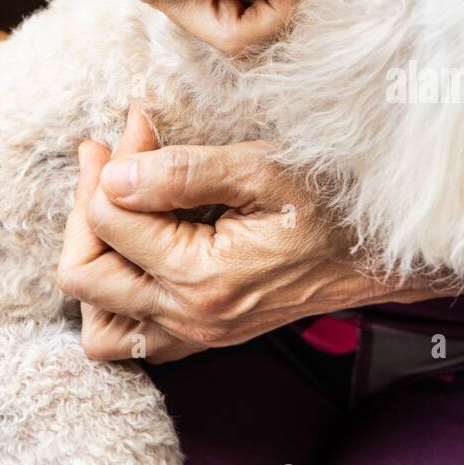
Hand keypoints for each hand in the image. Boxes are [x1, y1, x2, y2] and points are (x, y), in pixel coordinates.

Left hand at [58, 107, 448, 361]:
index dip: (113, 162)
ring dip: (91, 264)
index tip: (141, 123)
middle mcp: (192, 317)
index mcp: (203, 277)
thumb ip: (183, 171)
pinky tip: (135, 253)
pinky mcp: (204, 336)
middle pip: (84, 275)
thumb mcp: (263, 169)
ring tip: (114, 211)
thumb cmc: (331, 202)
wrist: (379, 251)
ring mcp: (197, 334)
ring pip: (97, 323)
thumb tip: (113, 175)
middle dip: (85, 207)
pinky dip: (116, 302)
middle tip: (110, 158)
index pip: (110, 219)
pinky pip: (131, 341)